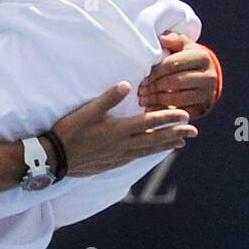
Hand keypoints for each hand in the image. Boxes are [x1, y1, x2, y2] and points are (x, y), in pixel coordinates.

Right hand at [52, 82, 195, 177]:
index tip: (185, 116)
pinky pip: (136, 158)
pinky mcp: (111, 164)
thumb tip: (126, 85)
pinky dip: (149, 154)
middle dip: (175, 134)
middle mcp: (122, 145)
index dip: (168, 118)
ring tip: (180, 143)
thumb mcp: (86, 111)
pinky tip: (153, 152)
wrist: (54, 158)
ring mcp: (118, 156)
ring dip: (165, 146)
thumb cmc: (69, 131)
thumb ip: (107, 99)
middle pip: (154, 139)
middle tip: (194, 132)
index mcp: (118, 130)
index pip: (149, 123)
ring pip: (147, 151)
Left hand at [137, 33, 219, 118]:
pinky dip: (164, 111)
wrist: (206, 77)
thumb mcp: (183, 45)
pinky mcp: (203, 108)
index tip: (143, 77)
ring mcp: (208, 94)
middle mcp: (209, 76)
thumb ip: (173, 40)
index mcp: (202, 57)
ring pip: (178, 99)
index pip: (173, 64)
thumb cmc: (187, 58)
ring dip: (157, 100)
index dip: (155, 72)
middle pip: (175, 82)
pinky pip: (181, 113)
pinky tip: (152, 109)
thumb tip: (162, 39)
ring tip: (143, 100)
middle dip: (155, 87)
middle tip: (140, 91)